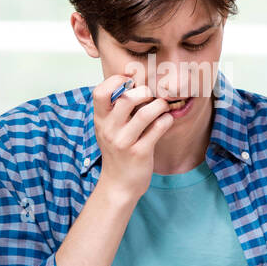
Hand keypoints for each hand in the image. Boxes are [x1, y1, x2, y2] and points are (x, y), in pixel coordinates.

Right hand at [92, 74, 174, 202]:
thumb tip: (134, 83)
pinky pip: (157, 129)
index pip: (100, 92)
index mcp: (100, 120)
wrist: (118, 184)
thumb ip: (116, 109)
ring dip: (159, 105)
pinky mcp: (139, 153)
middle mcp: (109, 130)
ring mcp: (124, 142)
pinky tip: (166, 120)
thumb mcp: (108, 129)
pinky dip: (166, 120)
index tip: (131, 82)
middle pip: (126, 99)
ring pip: (145, 113)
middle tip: (152, 95)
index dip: (116, 81)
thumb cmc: (117, 152)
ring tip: (163, 106)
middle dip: (144, 91)